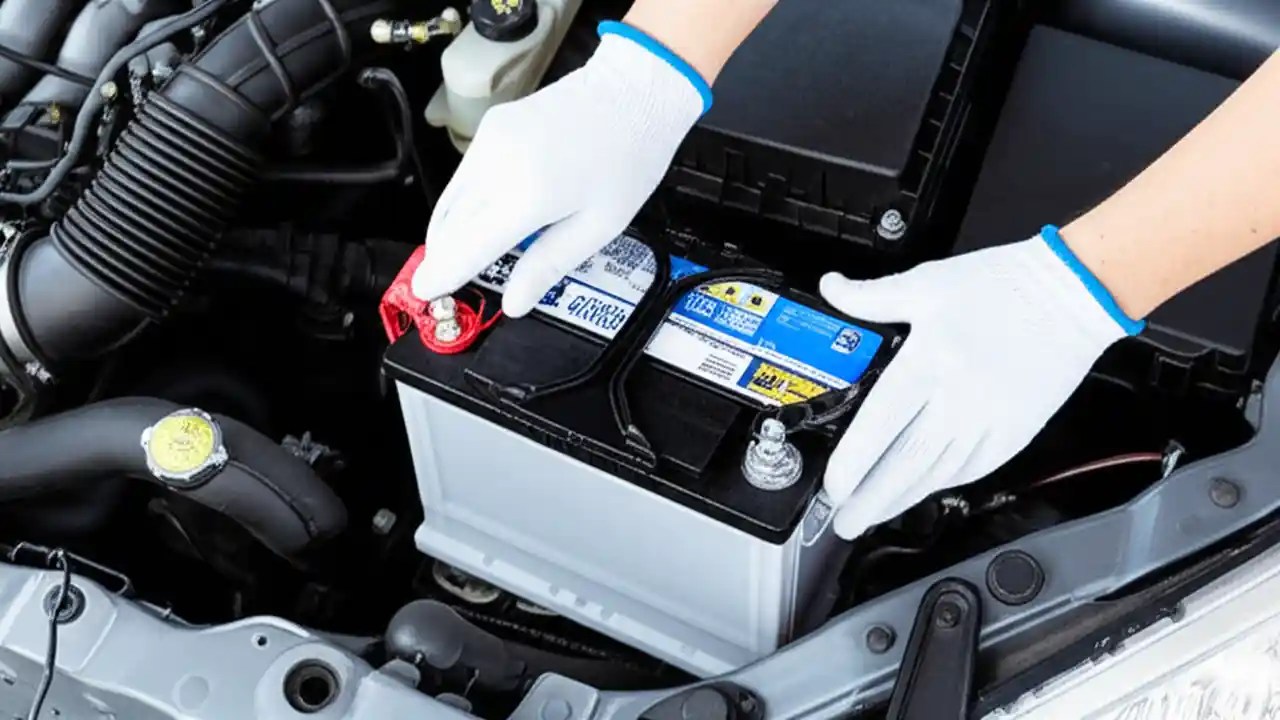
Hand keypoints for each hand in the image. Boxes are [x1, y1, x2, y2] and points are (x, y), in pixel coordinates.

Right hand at [411, 27, 707, 315]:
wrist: (634, 89)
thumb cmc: (628, 159)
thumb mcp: (599, 225)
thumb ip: (549, 264)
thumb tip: (514, 302)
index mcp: (531, 194)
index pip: (470, 245)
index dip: (444, 272)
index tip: (425, 291)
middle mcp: (501, 164)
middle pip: (453, 224)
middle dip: (443, 256)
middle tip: (441, 283)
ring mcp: (491, 139)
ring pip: (451, 199)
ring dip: (448, 231)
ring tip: (455, 257)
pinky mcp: (491, 125)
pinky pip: (464, 175)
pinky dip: (463, 202)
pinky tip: (477, 219)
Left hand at [819, 228, 1142, 538]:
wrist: (1071, 292)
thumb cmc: (1002, 284)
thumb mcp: (927, 283)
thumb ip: (871, 296)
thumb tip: (832, 288)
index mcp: (930, 361)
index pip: (880, 425)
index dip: (853, 462)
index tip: (834, 485)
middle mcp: (959, 398)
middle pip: (906, 463)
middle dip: (870, 499)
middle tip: (844, 521)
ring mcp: (991, 420)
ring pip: (939, 474)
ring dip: (903, 499)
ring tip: (873, 515)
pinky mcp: (1017, 431)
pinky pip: (974, 469)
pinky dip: (943, 485)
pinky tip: (922, 492)